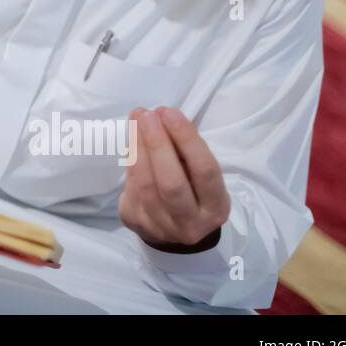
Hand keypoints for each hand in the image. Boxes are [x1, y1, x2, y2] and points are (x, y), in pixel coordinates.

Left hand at [118, 107, 229, 252]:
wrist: (173, 232)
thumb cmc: (192, 191)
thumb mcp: (200, 175)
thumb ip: (187, 151)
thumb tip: (163, 117)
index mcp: (215, 208)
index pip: (205, 172)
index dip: (187, 140)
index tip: (170, 113)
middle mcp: (190, 223)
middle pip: (172, 183)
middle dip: (158, 144)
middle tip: (148, 115)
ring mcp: (160, 226)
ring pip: (145, 185)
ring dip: (139, 148)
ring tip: (137, 120)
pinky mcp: (136, 222)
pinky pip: (130, 188)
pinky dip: (131, 160)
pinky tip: (132, 141)